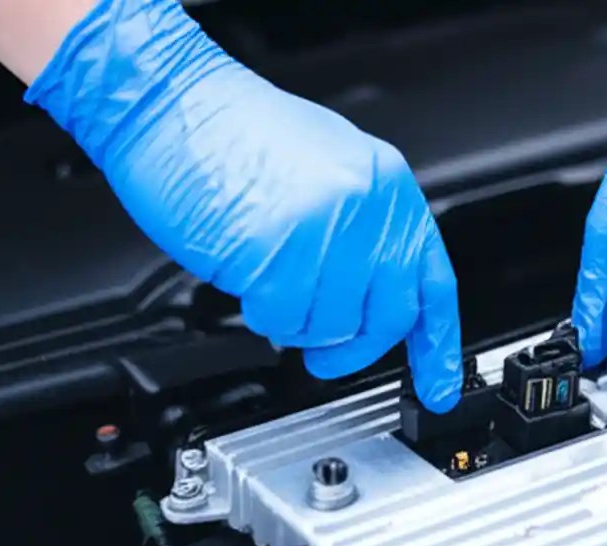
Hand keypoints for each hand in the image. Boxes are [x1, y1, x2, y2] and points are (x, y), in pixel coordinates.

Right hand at [24, 0, 461, 410]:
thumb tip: (371, 290)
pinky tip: (248, 278)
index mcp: (388, 184)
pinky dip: (261, 313)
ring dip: (295, 322)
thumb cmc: (233, 132)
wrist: (169, 100)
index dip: (437, 344)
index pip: (433, 282)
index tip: (437, 384)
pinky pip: (282, 318)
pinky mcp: (278, 250)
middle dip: (354, 347)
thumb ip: (363, 230)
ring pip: (332, 324)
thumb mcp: (330, 169)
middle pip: (388, 315)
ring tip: (270, 284)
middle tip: (324, 354)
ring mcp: (327, 229)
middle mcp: (367, 205)